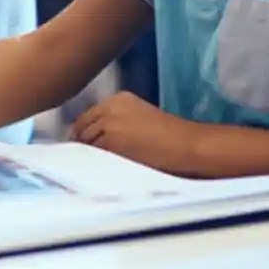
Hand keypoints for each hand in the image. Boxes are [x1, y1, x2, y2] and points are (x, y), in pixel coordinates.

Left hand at [71, 92, 202, 173]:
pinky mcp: (112, 142)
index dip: (83, 134)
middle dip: (84, 145)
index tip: (85, 147)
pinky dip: (97, 164)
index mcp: (118, 98)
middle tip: (87, 161)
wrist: (186, 144)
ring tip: (99, 167)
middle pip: (82, 129)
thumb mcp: (139, 117)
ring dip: (90, 156)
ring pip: (87, 144)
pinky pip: (95, 156)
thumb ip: (116, 121)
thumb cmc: (169, 136)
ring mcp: (109, 123)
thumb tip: (92, 138)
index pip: (87, 117)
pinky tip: (106, 170)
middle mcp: (110, 107)